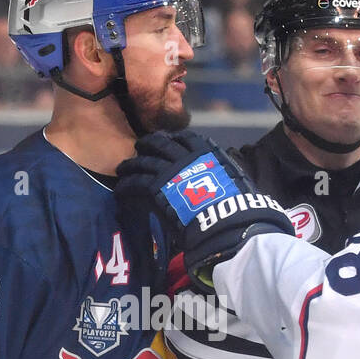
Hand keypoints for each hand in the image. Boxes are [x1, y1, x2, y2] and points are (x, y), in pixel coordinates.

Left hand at [116, 131, 293, 292]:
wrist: (224, 220)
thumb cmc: (238, 205)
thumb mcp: (236, 182)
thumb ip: (226, 175)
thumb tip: (229, 180)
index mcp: (207, 152)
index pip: (186, 138)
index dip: (174, 139)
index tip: (167, 141)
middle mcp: (185, 156)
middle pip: (159, 143)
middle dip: (148, 144)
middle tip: (140, 147)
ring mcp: (168, 171)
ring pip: (143, 161)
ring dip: (131, 164)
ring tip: (123, 168)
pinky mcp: (155, 188)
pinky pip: (136, 183)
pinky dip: (127, 185)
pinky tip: (121, 189)